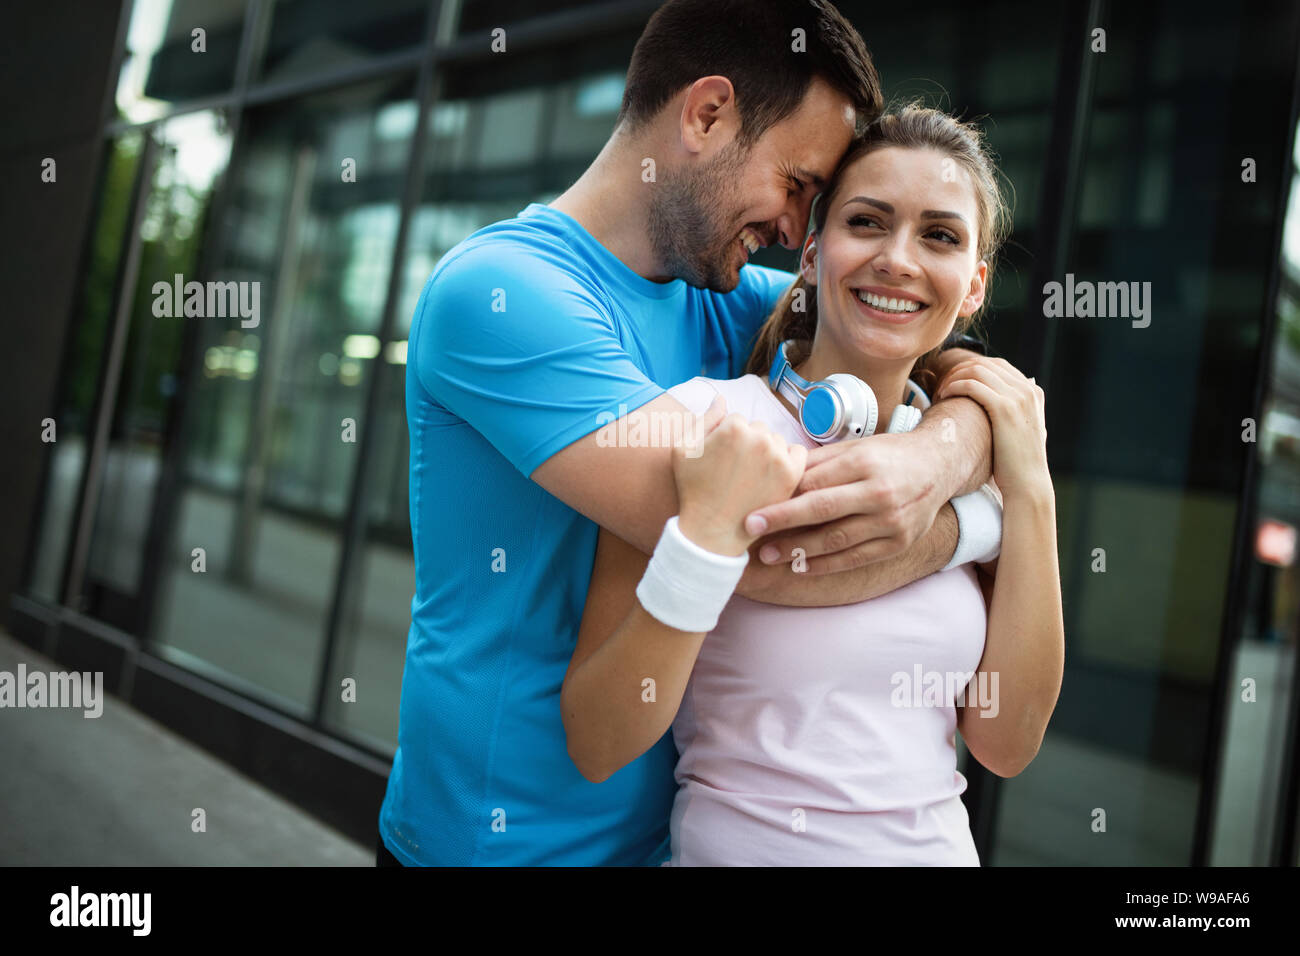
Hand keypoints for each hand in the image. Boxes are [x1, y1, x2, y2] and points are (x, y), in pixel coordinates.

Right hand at [673, 395, 806, 555]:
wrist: (712, 530)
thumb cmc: (694, 490)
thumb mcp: (683, 450)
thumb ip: (704, 419)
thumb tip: (721, 399)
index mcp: (732, 426)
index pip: (736, 420)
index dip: (727, 439)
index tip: (722, 460)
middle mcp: (758, 436)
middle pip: (758, 428)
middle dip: (748, 444)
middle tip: (737, 471)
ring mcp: (777, 455)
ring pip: (776, 440)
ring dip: (767, 452)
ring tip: (751, 476)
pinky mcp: (792, 474)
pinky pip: (798, 452)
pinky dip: (788, 460)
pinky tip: (773, 474)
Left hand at [741, 430, 947, 571]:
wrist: (939, 466)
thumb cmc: (888, 454)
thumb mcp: (856, 447)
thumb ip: (818, 462)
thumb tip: (777, 473)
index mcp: (864, 462)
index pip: (815, 482)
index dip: (782, 495)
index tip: (753, 504)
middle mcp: (879, 492)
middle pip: (822, 509)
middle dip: (783, 521)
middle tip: (750, 529)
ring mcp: (891, 521)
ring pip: (837, 539)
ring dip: (798, 549)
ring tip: (768, 554)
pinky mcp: (898, 543)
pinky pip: (856, 558)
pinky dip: (826, 564)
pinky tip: (801, 566)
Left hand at [935, 357, 1049, 498]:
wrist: (1027, 484)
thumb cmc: (1016, 463)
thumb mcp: (1021, 430)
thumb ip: (1012, 411)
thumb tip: (989, 400)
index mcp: (1033, 391)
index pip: (997, 365)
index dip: (971, 369)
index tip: (953, 382)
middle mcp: (1027, 390)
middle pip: (985, 364)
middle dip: (959, 371)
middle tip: (941, 386)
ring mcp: (1018, 398)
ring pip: (976, 370)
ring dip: (954, 378)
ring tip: (940, 393)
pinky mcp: (1005, 408)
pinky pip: (972, 385)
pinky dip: (954, 386)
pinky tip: (944, 397)